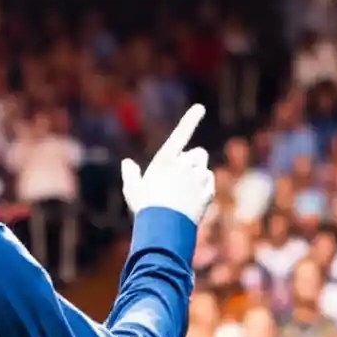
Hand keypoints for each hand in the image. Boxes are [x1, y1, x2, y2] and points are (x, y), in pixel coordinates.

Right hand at [121, 105, 212, 225]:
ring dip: (198, 175)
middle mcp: (185, 164)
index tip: (201, 107)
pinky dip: (204, 188)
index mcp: (166, 159)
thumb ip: (130, 174)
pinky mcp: (208, 191)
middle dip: (193, 160)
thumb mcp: (132, 190)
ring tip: (184, 192)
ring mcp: (198, 177)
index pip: (181, 133)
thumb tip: (127, 163)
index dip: (191, 119)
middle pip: (198, 153)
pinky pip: (209, 183)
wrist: (164, 228)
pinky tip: (192, 200)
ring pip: (204, 168)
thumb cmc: (145, 207)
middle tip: (181, 177)